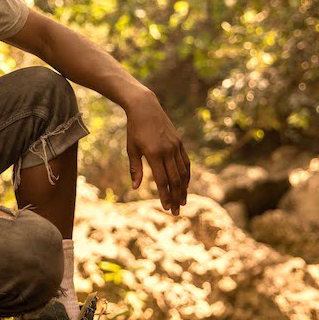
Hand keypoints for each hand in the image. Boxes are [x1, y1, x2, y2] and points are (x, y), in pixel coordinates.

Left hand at [125, 91, 190, 215]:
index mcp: (154, 154)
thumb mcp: (131, 148)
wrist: (145, 107)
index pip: (162, 180)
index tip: (166, 208)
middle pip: (175, 180)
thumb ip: (135, 169)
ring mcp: (175, 146)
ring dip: (183, 189)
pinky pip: (186, 162)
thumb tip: (135, 187)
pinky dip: (186, 175)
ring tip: (182, 201)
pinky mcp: (179, 143)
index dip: (165, 196)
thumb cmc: (134, 129)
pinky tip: (185, 185)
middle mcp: (167, 151)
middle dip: (176, 197)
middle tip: (176, 212)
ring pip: (183, 172)